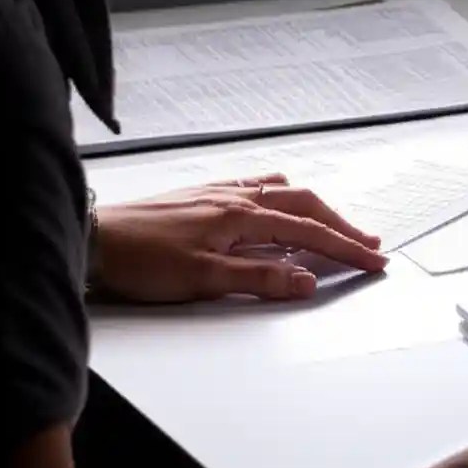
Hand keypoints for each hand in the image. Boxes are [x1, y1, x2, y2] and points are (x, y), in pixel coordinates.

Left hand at [92, 173, 386, 302]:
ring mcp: (218, 193)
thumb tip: (305, 281)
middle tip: (369, 243)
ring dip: (314, 208)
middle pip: (305, 205)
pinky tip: (276, 203)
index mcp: (242, 216)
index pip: (309, 232)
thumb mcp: (204, 279)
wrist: (92, 238)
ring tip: (333, 222)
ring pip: (282, 192)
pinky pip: (255, 187)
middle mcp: (235, 197)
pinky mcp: (202, 196)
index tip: (374, 261)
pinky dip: (280, 196)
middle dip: (341, 225)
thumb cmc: (141, 259)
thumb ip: (260, 279)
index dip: (346, 249)